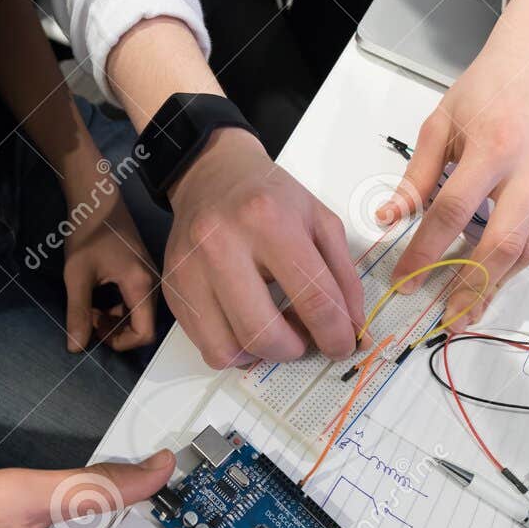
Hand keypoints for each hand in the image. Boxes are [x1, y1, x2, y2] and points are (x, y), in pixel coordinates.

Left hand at [63, 195, 157, 352]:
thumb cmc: (87, 233)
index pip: (144, 333)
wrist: (97, 199)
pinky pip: (136, 300)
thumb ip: (78, 313)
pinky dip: (117, 306)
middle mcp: (153, 283)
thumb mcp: (77, 275)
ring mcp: (150, 276)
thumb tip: (75, 348)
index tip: (94, 333)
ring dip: (113, 319)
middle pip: (142, 325)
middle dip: (114, 330)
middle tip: (87, 317)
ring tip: (88, 307)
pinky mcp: (143, 271)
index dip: (120, 343)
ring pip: (138, 313)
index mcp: (141, 285)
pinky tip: (96, 296)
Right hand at [162, 129, 364, 367]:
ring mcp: (190, 269)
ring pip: (229, 350)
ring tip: (275, 331)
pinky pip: (206, 347)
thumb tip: (355, 332)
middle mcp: (222, 244)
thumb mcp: (320, 221)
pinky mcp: (173, 288)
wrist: (212, 173)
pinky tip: (247, 327)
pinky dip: (234, 350)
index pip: (312, 298)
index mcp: (268, 221)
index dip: (335, 334)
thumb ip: (344, 277)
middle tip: (304, 338)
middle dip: (295, 349)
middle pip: (264, 333)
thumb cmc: (269, 197)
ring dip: (262, 354)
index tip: (342, 345)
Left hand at [379, 0, 528, 325]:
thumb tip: (389, 219)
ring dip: (496, 284)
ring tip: (469, 309)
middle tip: (447, 319)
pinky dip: (514, 262)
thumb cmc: (486, 89)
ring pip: (528, 249)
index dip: (425, 252)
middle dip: (470, 286)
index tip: (404, 280)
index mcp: (492, 146)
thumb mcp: (441, 124)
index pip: (452, 213)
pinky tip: (491, 278)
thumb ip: (416, 177)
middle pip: (501, 243)